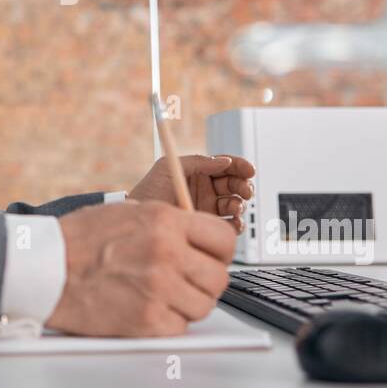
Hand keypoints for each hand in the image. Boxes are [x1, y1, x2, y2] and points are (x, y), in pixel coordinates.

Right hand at [48, 199, 235, 336]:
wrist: (44, 269)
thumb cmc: (77, 240)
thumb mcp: (127, 212)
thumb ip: (166, 223)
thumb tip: (194, 235)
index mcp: (165, 221)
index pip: (223, 238)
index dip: (220, 252)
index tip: (213, 258)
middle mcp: (167, 253)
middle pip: (219, 277)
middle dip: (206, 282)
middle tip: (189, 283)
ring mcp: (159, 288)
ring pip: (203, 306)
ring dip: (188, 304)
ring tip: (164, 296)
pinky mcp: (147, 320)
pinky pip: (180, 327)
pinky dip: (169, 323)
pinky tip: (148, 309)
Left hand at [129, 153, 254, 232]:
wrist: (137, 220)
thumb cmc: (147, 191)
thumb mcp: (168, 167)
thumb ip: (197, 161)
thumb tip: (223, 161)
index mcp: (198, 172)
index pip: (224, 166)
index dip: (239, 166)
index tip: (249, 170)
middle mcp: (204, 190)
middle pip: (233, 184)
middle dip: (243, 186)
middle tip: (244, 191)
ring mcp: (206, 208)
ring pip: (234, 204)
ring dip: (239, 205)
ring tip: (234, 207)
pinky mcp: (204, 226)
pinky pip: (227, 225)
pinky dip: (235, 224)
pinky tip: (233, 222)